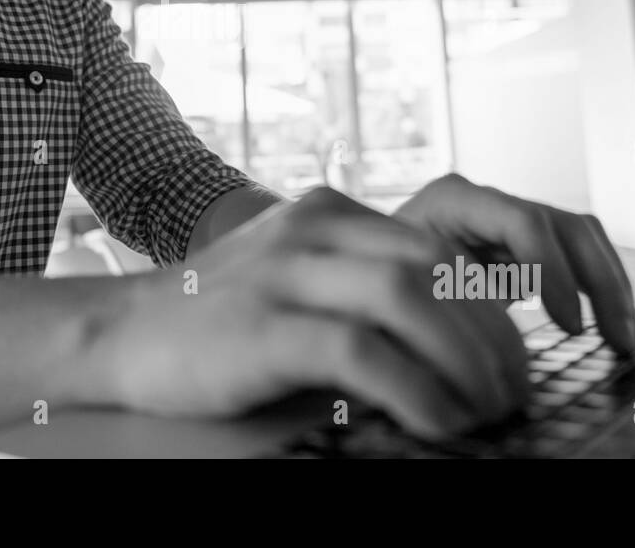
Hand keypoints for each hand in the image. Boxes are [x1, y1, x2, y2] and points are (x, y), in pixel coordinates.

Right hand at [89, 185, 530, 440]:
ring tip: (487, 410)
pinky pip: (361, 352)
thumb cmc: (217, 321)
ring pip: (409, 299)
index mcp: (330, 212)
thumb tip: (460, 347)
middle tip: (514, 391)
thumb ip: (364, 290)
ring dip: (466, 362)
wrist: (120, 334)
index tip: (513, 357)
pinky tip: (437, 422)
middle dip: (492, 336)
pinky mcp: (262, 326)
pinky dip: (416, 391)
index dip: (492, 303)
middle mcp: (313, 228)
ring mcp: (285, 273)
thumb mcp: (296, 279)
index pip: (438, 245)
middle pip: (436, 267)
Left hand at [390, 173, 634, 357]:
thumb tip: (493, 336)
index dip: (552, 271)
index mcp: (449, 201)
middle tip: (614, 338)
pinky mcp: (521, 245)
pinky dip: (599, 290)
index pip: (521, 221)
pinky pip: (575, 257)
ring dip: (609, 287)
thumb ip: (446, 301)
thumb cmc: (370, 286)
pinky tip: (612, 329)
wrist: (359, 281)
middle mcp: (483, 202)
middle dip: (598, 282)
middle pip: (562, 225)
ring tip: (624, 339)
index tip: (569, 324)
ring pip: (579, 238)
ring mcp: (505, 220)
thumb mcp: (399, 292)